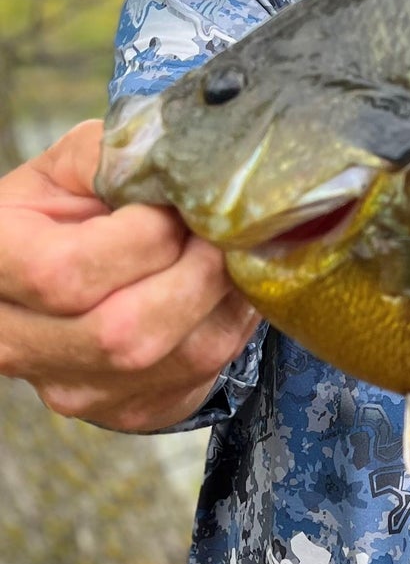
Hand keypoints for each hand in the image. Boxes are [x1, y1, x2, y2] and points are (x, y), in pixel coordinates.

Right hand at [0, 120, 259, 431]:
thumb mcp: (74, 166)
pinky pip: (205, 372)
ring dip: (224, 295)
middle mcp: (18, 343)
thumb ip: (114, 155)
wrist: (71, 274)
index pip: (65, 274)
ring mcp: (73, 388)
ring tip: (228, 252)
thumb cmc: (69, 210)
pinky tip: (228, 286)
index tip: (170, 207)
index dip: (140, 237)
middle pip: (123, 331)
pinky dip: (233, 321)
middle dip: (194, 270)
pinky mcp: (129, 408)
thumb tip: (175, 161)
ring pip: (177, 356)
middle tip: (216, 230)